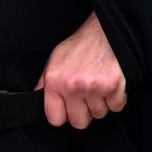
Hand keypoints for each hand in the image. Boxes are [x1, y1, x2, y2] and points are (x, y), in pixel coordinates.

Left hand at [35, 12, 126, 129]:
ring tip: (100, 83)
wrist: (106, 28)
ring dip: (102, 102)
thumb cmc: (82, 45)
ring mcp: (93, 87)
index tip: (70, 106)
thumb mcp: (56, 59)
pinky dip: (117, 97)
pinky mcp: (113, 86)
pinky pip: (117, 106)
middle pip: (79, 123)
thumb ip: (44, 83)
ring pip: (100, 114)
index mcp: (55, 80)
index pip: (56, 119)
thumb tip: (34, 101)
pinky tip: (111, 82)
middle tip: (88, 94)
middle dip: (85, 112)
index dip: (65, 114)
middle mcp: (72, 86)